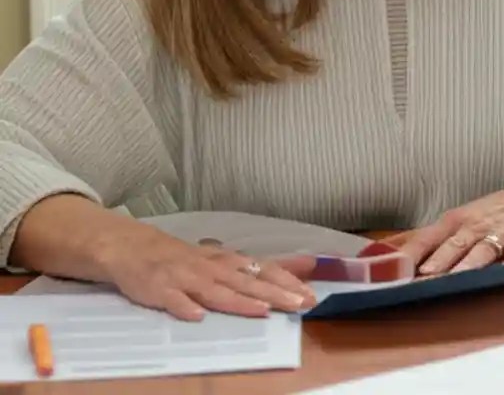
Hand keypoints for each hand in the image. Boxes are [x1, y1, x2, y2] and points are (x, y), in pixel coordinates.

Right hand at [95, 226, 316, 321]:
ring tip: (261, 310)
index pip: (264, 270)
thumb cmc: (184, 258)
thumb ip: (256, 267)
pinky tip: (196, 316)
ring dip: (238, 300)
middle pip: (247, 282)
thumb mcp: (223, 259)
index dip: (288, 283)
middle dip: (275, 293)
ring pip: (215, 290)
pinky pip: (173, 299)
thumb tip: (301, 266)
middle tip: (299, 304)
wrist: (133, 247)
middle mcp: (211, 268)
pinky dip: (184, 306)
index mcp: (227, 262)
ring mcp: (185, 278)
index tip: (311, 296)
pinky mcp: (160, 289)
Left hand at [384, 175, 503, 274]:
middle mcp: (478, 224)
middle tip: (419, 278)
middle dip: (436, 261)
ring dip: (469, 264)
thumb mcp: (462, 217)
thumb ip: (428, 237)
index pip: (426, 237)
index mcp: (457, 220)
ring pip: (483, 250)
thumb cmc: (500, 209)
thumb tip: (387, 251)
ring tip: (455, 279)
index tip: (389, 269)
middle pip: (453, 245)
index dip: (408, 253)